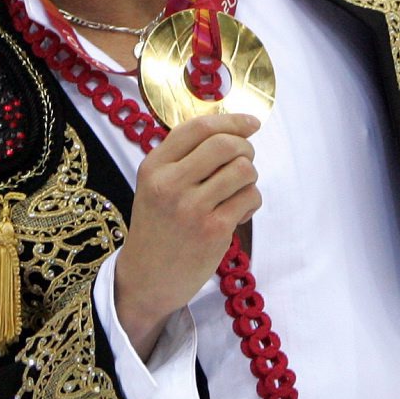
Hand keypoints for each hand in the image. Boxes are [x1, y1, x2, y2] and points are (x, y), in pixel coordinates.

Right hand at [113, 112, 259, 357]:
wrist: (147, 278)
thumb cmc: (157, 227)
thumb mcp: (154, 185)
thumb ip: (183, 157)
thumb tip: (233, 129)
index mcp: (154, 166)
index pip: (198, 128)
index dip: (231, 120)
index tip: (251, 123)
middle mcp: (170, 184)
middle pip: (225, 145)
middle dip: (245, 148)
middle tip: (244, 162)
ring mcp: (192, 208)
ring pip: (243, 170)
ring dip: (250, 176)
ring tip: (239, 190)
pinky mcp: (213, 231)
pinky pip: (250, 198)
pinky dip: (251, 202)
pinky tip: (238, 213)